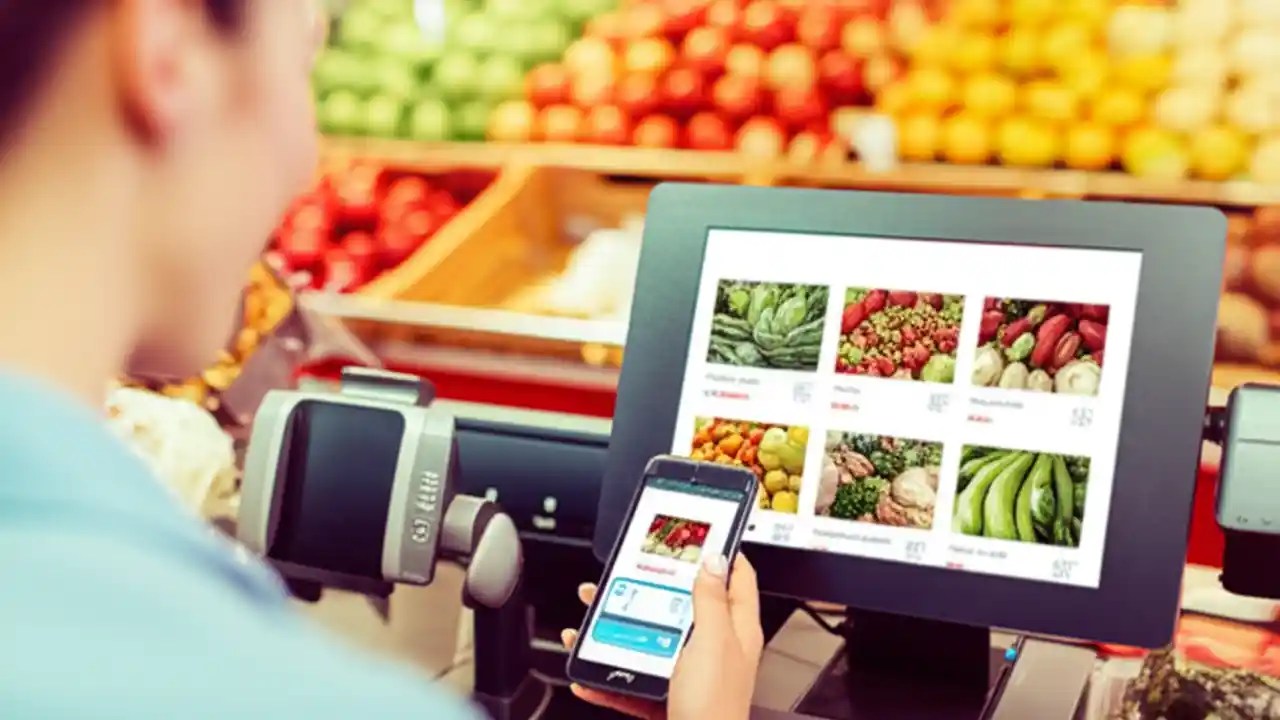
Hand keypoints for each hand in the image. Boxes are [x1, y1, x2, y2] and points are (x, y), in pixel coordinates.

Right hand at [561, 553, 763, 719]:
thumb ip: (712, 599)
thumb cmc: (715, 707)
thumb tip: (714, 558)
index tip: (700, 535)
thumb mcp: (713, 641)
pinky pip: (632, 684)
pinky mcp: (668, 701)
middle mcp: (716, 650)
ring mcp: (690, 676)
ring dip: (616, 630)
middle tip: (621, 574)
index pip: (738, 578)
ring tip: (589, 619)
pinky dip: (608, 679)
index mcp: (736, 631)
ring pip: (649, 643)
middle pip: (681, 608)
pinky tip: (588, 676)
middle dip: (648, 590)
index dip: (722, 552)